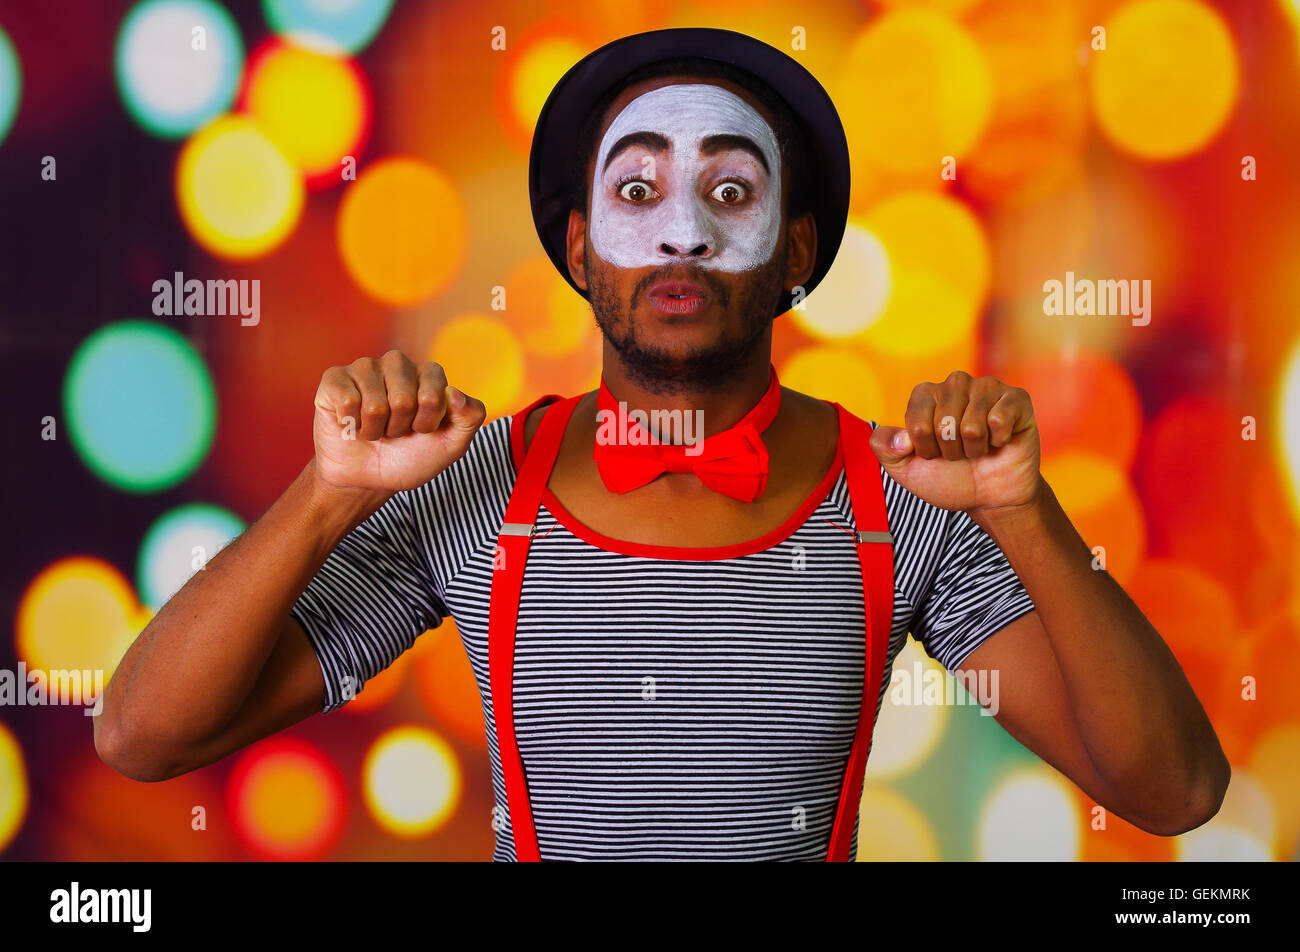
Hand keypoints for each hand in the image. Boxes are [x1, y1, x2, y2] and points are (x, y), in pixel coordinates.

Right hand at [312, 351, 486, 492]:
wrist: (368, 478)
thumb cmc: (410, 457)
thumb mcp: (452, 446)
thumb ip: (470, 418)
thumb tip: (455, 392)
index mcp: (428, 374)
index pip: (434, 394)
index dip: (427, 422)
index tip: (421, 430)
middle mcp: (397, 364)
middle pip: (404, 398)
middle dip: (401, 427)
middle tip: (395, 431)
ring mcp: (365, 368)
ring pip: (375, 403)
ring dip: (375, 429)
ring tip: (375, 429)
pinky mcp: (335, 379)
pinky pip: (347, 400)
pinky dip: (351, 424)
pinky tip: (352, 424)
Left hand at [868, 371, 1040, 515]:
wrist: (990, 497)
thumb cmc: (948, 478)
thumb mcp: (906, 470)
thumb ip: (886, 449)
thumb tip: (898, 437)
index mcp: (925, 394)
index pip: (917, 424)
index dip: (926, 449)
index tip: (935, 454)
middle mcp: (955, 384)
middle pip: (944, 425)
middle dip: (951, 451)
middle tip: (960, 453)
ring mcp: (986, 387)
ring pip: (971, 425)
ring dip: (975, 449)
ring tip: (979, 448)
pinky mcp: (1015, 398)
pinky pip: (999, 419)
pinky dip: (999, 440)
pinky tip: (1001, 441)